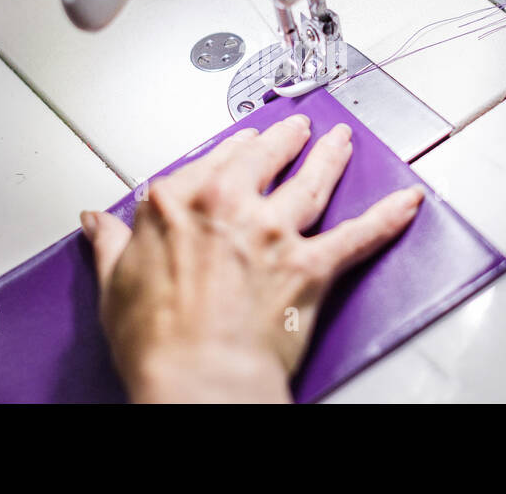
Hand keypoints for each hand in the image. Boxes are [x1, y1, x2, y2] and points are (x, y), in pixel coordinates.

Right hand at [79, 113, 423, 402]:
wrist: (199, 377)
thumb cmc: (157, 341)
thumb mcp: (115, 284)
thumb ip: (112, 245)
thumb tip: (98, 224)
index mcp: (178, 202)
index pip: (211, 161)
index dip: (231, 151)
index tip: (239, 146)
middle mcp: (229, 205)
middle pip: (265, 158)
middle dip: (284, 139)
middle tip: (296, 128)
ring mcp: (274, 232)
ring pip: (312, 180)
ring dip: (331, 156)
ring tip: (340, 141)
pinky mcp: (311, 264)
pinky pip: (359, 233)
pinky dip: (388, 216)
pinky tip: (407, 201)